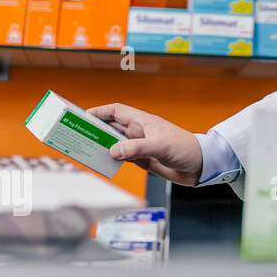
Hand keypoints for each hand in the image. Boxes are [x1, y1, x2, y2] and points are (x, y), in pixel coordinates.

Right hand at [89, 102, 203, 185]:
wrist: (201, 165)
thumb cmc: (186, 148)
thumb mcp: (160, 146)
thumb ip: (137, 148)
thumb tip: (113, 151)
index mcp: (143, 121)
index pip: (116, 111)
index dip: (99, 111)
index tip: (81, 116)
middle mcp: (139, 132)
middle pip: (111, 127)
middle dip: (94, 129)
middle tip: (75, 134)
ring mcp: (140, 146)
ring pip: (113, 143)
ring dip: (100, 145)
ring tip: (82, 149)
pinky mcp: (142, 159)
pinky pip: (120, 157)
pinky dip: (109, 159)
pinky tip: (100, 163)